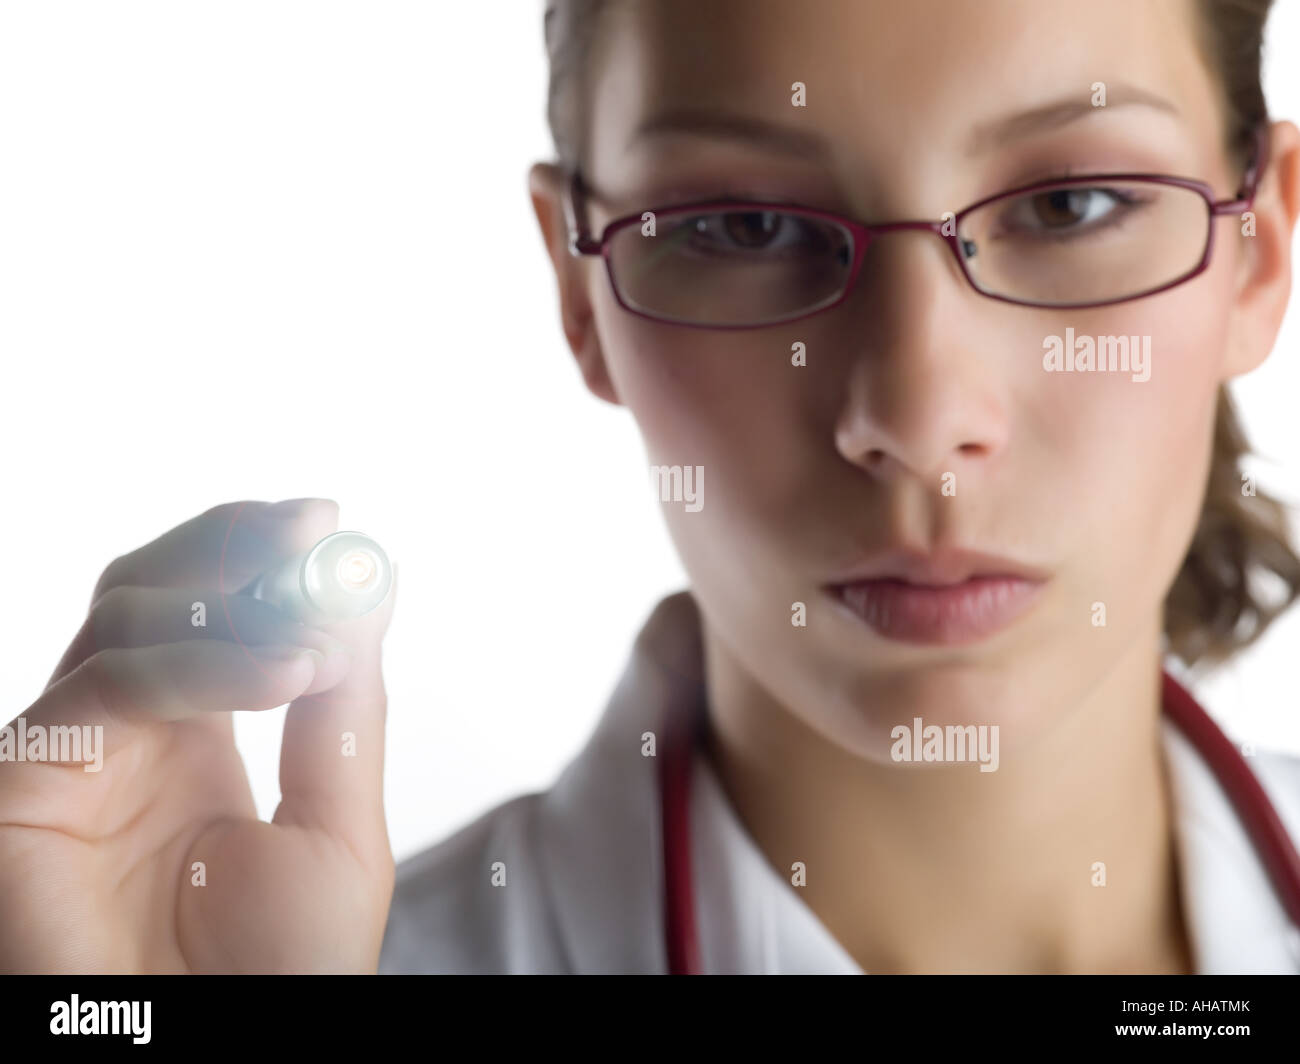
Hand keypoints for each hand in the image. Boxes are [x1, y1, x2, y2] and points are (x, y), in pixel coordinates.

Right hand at [0, 498, 396, 972]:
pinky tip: (289, 670)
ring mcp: (72, 757)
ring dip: (229, 600)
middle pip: (151, 590)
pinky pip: (107, 685)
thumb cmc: (278, 972)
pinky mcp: (24, 785)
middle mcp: (125, 737)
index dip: (257, 556)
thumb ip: (342, 713)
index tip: (328, 521)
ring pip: (123, 619)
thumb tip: (363, 594)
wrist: (220, 1052)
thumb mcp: (336, 825)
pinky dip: (201, 662)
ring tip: (319, 628)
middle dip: (232, 544)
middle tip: (310, 522)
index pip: (208, 611)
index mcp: (194, 740)